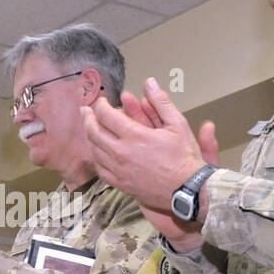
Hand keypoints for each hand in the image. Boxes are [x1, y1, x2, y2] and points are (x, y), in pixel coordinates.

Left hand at [82, 77, 218, 214]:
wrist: (187, 190)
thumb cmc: (184, 157)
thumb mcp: (178, 124)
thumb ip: (161, 102)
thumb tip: (150, 82)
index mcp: (134, 136)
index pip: (106, 115)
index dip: (100, 105)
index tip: (102, 102)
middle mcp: (122, 153)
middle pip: (94, 132)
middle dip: (88, 118)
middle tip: (86, 111)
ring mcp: (119, 170)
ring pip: (94, 150)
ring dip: (90, 137)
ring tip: (91, 128)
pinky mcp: (121, 184)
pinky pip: (100, 169)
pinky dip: (96, 157)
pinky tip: (98, 152)